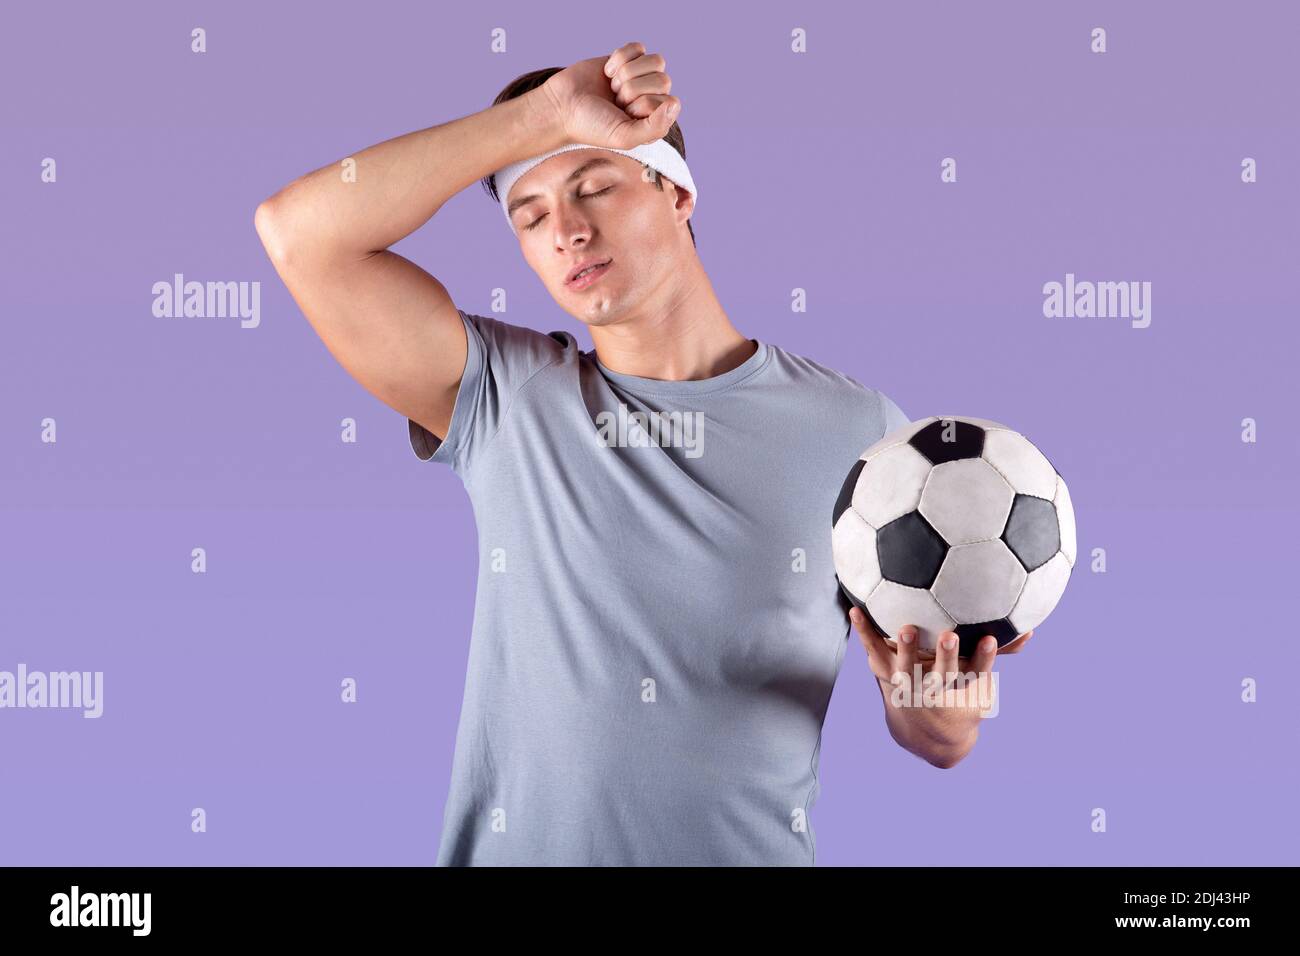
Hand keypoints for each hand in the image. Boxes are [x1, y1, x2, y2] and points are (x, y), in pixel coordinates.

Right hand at [540, 41, 680, 150]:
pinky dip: (620, 58)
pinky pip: (638, 48)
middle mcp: (651, 98)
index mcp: (655, 120)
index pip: (668, 101)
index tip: (622, 113)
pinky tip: (608, 72)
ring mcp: (640, 77)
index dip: (642, 104)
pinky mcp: (627, 60)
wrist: (563, 105)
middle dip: (633, 89)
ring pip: (656, 61)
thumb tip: (675, 103)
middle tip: (615, 100)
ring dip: (629, 72)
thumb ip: (655, 127)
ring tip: (613, 86)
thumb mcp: (624, 136)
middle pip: (663, 79)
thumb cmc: (592, 125)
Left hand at [849, 608, 1032, 691]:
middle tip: (950, 637)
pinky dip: (865, 633)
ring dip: (906, 650)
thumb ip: (1000, 652)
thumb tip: (1030, 630)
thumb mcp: (979, 680)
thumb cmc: (956, 692)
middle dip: (946, 656)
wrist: (921, 729)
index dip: (983, 658)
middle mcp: (934, 687)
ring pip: (906, 668)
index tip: (989, 639)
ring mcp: (907, 682)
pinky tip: (855, 611)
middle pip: (942, 674)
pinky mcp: (884, 673)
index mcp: (960, 686)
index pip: (977, 672)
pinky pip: (873, 651)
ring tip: (906, 630)